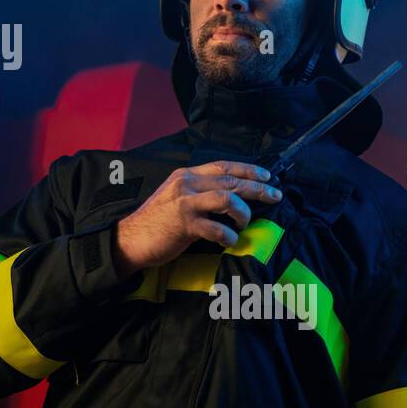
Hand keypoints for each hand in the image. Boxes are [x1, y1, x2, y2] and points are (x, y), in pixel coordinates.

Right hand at [112, 161, 282, 277]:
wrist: (131, 239)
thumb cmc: (157, 222)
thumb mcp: (176, 197)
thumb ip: (199, 192)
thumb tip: (231, 197)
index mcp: (186, 176)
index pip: (223, 166)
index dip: (248, 169)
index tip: (267, 175)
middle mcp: (186, 184)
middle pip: (231, 181)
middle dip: (258, 188)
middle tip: (275, 196)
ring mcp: (185, 204)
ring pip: (227, 199)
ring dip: (243, 212)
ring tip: (244, 223)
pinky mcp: (185, 224)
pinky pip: (217, 228)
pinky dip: (229, 236)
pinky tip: (229, 241)